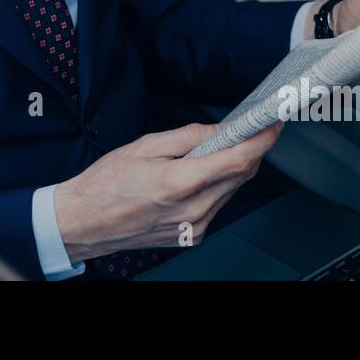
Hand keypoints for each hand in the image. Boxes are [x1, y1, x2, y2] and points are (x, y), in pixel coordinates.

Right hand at [52, 121, 283, 263]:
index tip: (272, 123)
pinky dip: (219, 185)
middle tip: (250, 128)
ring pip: (232, 190)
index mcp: (180, 183)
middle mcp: (193, 210)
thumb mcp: (146, 145)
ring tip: (216, 149)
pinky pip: (218, 204)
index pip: (238, 159)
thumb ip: (188, 136)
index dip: (261, 139)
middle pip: (241, 175)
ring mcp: (195, 226)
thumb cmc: (107, 184)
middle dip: (251, 149)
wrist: (86, 221)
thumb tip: (221, 129)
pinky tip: (201, 174)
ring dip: (233, 167)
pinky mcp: (194, 235)